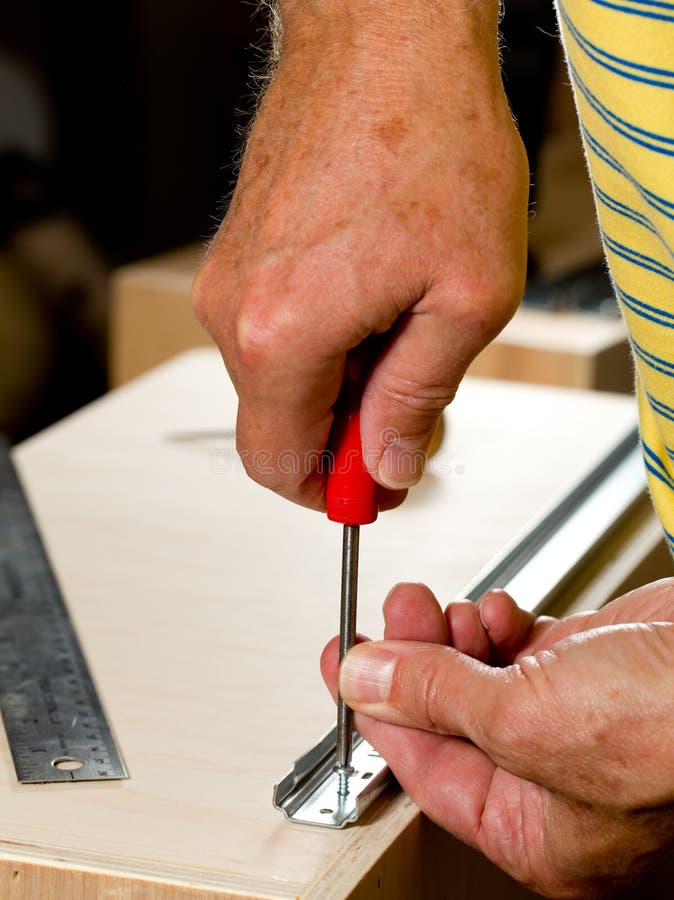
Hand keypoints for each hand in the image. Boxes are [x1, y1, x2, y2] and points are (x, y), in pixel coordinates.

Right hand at [193, 0, 527, 508]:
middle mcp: (236, 309)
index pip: (278, 462)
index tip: (375, 487)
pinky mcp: (239, 252)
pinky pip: (274, 327)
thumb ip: (420, 396)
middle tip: (411, 403)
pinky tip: (375, 295)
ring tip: (402, 325)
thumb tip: (392, 459)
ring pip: (278, 375)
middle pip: (276, 423)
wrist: (385, 37)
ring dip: (339, 379)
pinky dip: (323, 338)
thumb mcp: (465, 295)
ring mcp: (229, 276)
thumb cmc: (430, 138)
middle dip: (344, 432)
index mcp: (282, 334)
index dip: (331, 492)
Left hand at [321, 581, 673, 896]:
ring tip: (441, 607)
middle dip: (413, 659)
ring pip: (474, 674)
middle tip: (392, 612)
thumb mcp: (524, 718)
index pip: (423, 767)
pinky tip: (492, 609)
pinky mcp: (581, 667)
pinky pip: (511, 646)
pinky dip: (492, 622)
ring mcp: (565, 718)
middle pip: (447, 715)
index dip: (375, 710)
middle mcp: (547, 777)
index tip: (341, 661)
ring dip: (449, 636)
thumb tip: (364, 679)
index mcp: (534, 827)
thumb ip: (433, 696)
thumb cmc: (668, 724)